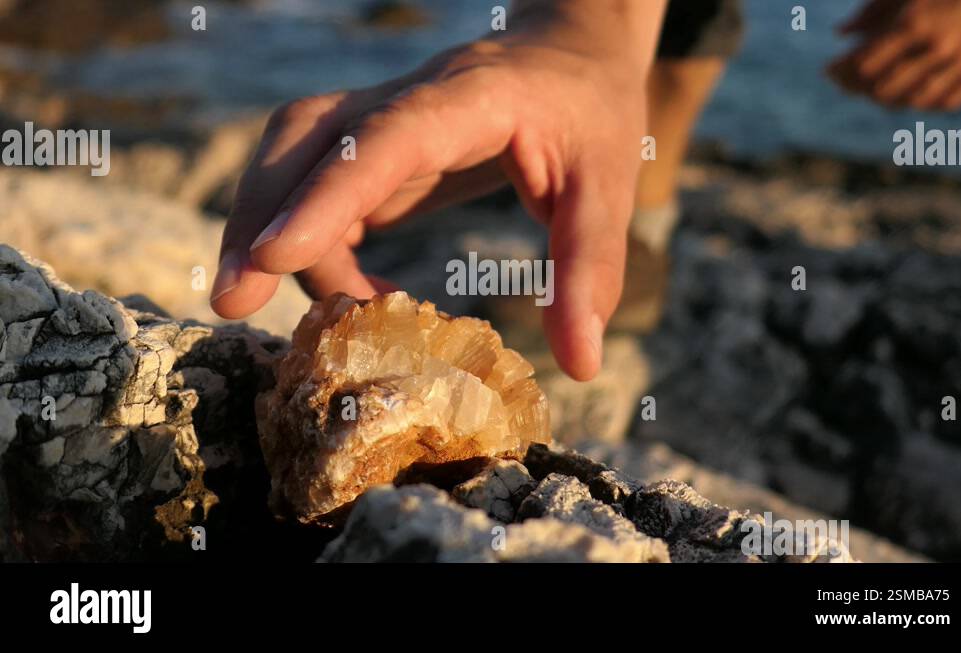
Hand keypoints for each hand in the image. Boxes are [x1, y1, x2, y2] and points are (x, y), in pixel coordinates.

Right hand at [210, 13, 653, 380]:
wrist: (570, 51)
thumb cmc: (591, 114)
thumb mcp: (609, 186)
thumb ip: (590, 268)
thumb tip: (581, 365)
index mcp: (469, 100)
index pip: (385, 141)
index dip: (328, 195)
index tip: (277, 256)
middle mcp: (409, 101)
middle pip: (309, 140)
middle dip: (262, 215)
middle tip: (232, 299)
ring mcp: (385, 119)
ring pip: (294, 153)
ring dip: (264, 222)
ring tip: (256, 299)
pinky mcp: (378, 146)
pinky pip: (317, 181)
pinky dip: (306, 236)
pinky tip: (336, 293)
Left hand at [828, 0, 960, 110]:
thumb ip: (872, 11)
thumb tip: (840, 34)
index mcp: (913, 23)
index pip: (864, 65)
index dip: (840, 72)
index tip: (830, 69)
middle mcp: (937, 46)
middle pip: (884, 89)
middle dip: (860, 90)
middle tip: (849, 83)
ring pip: (913, 101)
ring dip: (890, 100)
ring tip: (878, 89)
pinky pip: (946, 101)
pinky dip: (925, 103)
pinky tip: (912, 94)